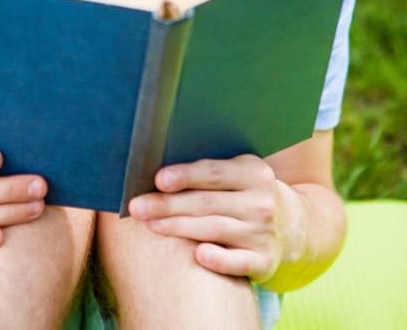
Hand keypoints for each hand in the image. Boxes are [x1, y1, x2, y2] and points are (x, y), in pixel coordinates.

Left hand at [128, 154, 300, 283]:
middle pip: (208, 203)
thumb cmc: (246, 193)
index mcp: (254, 172)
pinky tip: (198, 254)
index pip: (214, 172)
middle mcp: (261, 202)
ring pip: (215, 229)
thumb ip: (209, 170)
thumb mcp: (239, 173)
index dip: (186, 175)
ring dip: (179, 227)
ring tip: (150, 225)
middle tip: (137, 206)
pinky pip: (239, 262)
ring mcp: (263, 233)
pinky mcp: (264, 261)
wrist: (294, 226)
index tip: (158, 179)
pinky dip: (219, 259)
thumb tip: (159, 169)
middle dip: (169, 204)